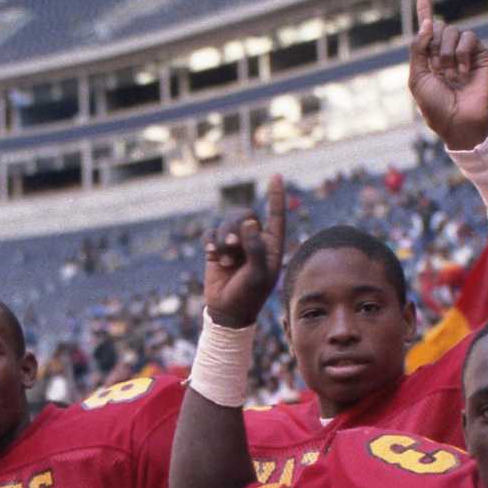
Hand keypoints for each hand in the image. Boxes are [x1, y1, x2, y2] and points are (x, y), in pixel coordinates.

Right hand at [202, 175, 287, 329]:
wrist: (228, 311)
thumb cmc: (249, 295)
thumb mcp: (258, 273)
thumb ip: (256, 247)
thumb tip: (251, 221)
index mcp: (271, 244)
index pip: (276, 215)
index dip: (276, 196)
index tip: (276, 176)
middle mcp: (254, 240)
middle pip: (244, 215)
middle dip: (235, 229)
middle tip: (232, 248)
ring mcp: (235, 244)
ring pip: (226, 223)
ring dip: (223, 239)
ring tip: (223, 260)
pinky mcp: (217, 249)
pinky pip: (211, 233)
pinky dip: (210, 243)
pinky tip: (211, 255)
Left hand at [408, 0, 487, 150]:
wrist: (460, 122)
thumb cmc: (435, 106)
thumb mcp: (417, 78)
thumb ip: (418, 49)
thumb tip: (428, 23)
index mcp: (430, 59)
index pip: (427, 31)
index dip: (424, 10)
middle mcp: (447, 54)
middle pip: (439, 28)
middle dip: (434, 46)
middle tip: (438, 69)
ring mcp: (465, 54)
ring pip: (453, 31)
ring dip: (446, 52)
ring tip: (451, 75)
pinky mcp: (481, 56)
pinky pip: (469, 38)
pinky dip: (463, 53)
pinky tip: (464, 72)